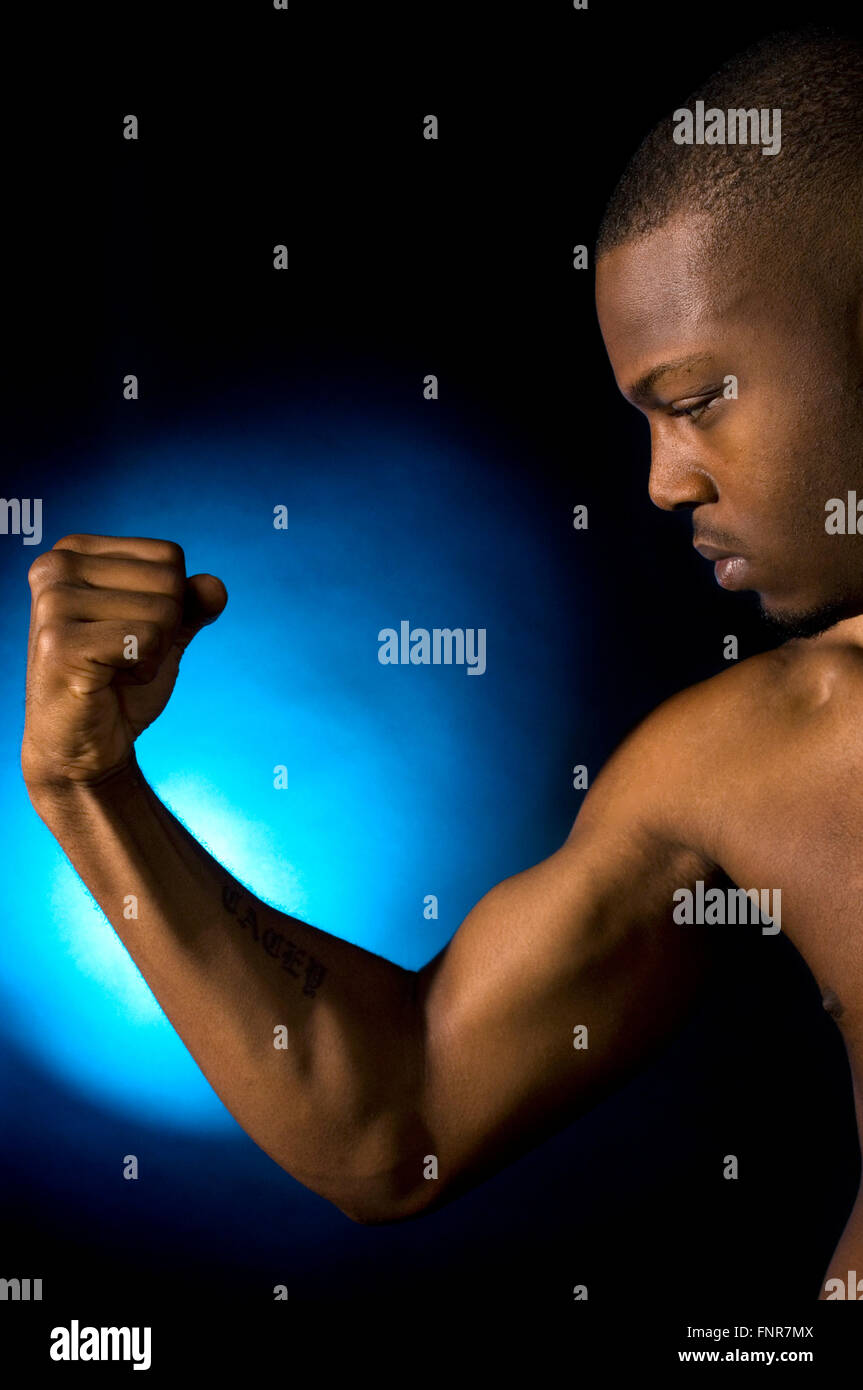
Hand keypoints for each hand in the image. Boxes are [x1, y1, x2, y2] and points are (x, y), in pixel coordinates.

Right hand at [21, 534, 226, 790]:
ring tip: (113, 669)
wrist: (85, 746)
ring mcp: (54, 603)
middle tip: (122, 656)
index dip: (170, 603)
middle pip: (169, 580)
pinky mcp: (61, 643)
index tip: (129, 632)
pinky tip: (109, 682)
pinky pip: (147, 640)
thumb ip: (189, 603)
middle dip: (164, 629)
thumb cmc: (118, 685)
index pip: (168, 555)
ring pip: (163, 611)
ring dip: (153, 653)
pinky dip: (143, 670)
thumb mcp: (162, 633)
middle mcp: (56, 567)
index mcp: (73, 552)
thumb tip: (215, 587)